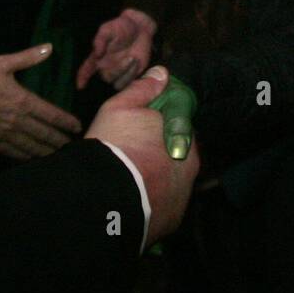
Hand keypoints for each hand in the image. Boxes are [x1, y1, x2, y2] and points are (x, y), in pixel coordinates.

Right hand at [0, 44, 82, 159]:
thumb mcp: (2, 63)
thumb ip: (27, 57)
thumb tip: (49, 48)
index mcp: (23, 101)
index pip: (51, 114)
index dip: (66, 121)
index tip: (77, 126)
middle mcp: (18, 121)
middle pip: (44, 134)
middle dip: (60, 140)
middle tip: (74, 146)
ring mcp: (5, 134)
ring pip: (31, 146)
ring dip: (47, 152)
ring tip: (59, 156)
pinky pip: (14, 153)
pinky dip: (26, 157)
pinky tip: (33, 160)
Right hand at [77, 8, 155, 90]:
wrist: (139, 27)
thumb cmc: (121, 27)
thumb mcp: (108, 29)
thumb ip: (100, 40)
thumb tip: (97, 53)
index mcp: (98, 57)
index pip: (87, 69)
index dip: (82, 78)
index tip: (80, 85)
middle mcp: (106, 66)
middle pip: (106, 77)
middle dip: (117, 70)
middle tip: (128, 57)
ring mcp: (118, 72)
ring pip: (117, 83)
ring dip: (125, 72)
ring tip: (133, 58)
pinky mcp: (129, 74)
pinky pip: (128, 81)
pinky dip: (132, 73)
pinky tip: (136, 61)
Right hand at [86, 66, 199, 246]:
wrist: (103, 198)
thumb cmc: (113, 146)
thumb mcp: (120, 108)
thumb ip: (143, 89)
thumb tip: (162, 73)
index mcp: (183, 136)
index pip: (177, 128)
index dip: (158, 129)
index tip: (139, 134)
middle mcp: (190, 166)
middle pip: (177, 155)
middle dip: (161, 155)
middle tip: (132, 158)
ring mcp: (183, 195)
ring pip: (172, 181)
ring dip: (157, 179)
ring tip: (130, 182)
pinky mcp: (173, 219)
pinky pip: (165, 206)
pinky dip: (154, 202)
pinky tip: (134, 201)